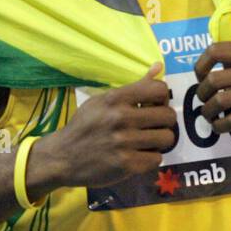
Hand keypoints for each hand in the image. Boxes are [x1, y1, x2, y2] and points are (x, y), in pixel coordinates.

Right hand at [31, 64, 175, 188]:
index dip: (162, 98)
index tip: (154, 106)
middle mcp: (121, 118)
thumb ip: (135, 86)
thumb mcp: (103, 101)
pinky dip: (149, 159)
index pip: (159, 89)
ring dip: (159, 141)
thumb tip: (159, 66)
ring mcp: (124, 143)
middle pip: (168, 116)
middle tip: (152, 127)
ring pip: (167, 138)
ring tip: (145, 142)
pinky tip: (137, 156)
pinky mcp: (126, 164)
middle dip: (164, 122)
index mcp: (115, 99)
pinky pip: (157, 159)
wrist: (62, 157)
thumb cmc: (85, 126)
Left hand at [194, 41, 230, 142]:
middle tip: (204, 100)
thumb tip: (200, 67)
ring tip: (209, 115)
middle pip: (214, 79)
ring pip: (220, 101)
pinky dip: (219, 126)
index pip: (216, 51)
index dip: (201, 66)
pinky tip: (219, 126)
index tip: (202, 78)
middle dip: (202, 93)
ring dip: (208, 111)